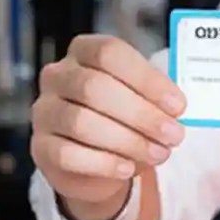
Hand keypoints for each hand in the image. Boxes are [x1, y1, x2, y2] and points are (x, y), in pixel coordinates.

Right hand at [31, 35, 186, 218]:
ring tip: (159, 153)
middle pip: (95, 88)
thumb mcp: (142, 98)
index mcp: (84, 51)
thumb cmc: (123, 117)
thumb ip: (156, 96)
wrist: (95, 160)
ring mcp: (45, 111)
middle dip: (141, 114)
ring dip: (127, 140)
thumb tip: (176, 107)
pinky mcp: (41, 147)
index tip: (179, 105)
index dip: (147, 79)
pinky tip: (127, 168)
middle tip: (174, 134)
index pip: (110, 54)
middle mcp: (58, 76)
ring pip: (81, 123)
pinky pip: (68, 154)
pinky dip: (103, 163)